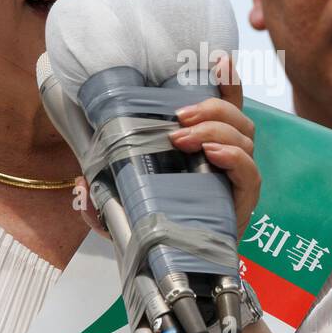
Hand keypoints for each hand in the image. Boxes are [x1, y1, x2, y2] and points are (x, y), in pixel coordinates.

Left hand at [76, 52, 259, 238]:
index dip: (225, 81)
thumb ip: (99, 202)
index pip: (225, 105)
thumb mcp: (123, 214)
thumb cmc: (158, 234)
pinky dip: (234, 157)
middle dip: (211, 108)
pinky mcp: (245, 201)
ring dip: (215, 130)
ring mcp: (238, 178)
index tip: (217, 60)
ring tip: (186, 138)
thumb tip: (81, 186)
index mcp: (207, 147)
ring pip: (244, 137)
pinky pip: (250, 171)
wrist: (180, 272)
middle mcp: (228, 158)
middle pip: (237, 116)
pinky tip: (214, 155)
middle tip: (179, 117)